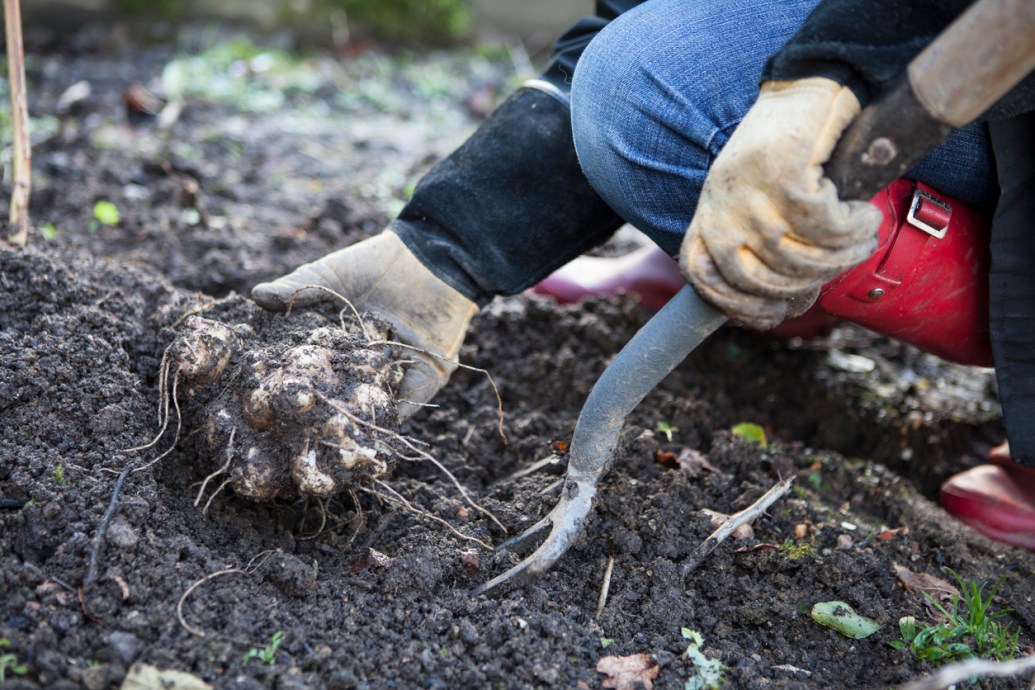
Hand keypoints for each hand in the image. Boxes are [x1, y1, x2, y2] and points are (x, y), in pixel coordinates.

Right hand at [252, 231, 476, 417]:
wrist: (430, 259)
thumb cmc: (375, 264)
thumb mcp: (329, 275)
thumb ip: (296, 288)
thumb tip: (255, 297)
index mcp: (338, 345)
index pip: (313, 369)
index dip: (294, 382)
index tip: (268, 395)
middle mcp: (362, 366)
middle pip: (339, 393)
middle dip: (321, 409)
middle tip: (294, 424)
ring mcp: (391, 377)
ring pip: (368, 404)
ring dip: (351, 418)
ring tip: (326, 434)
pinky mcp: (422, 383)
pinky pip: (404, 407)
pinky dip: (387, 417)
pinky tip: (366, 426)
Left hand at [680, 77, 881, 329]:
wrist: (803, 92)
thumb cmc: (782, 154)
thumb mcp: (751, 202)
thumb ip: (753, 246)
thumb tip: (779, 307)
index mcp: (707, 218)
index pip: (704, 280)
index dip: (740, 308)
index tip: (780, 312)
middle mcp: (720, 210)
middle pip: (762, 280)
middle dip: (810, 282)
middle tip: (843, 262)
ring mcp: (750, 196)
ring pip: (799, 257)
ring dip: (842, 255)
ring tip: (862, 239)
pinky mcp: (784, 177)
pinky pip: (826, 226)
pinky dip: (854, 226)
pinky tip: (864, 215)